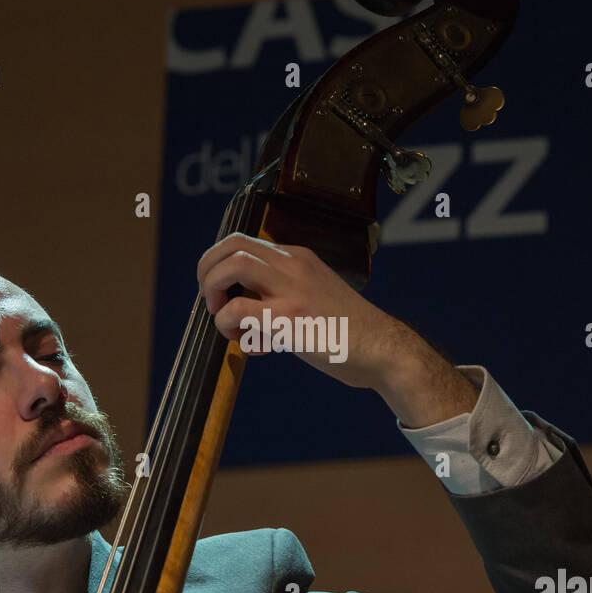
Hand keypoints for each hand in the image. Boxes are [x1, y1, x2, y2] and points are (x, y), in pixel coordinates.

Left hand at [196, 233, 477, 426]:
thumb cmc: (348, 332)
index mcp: (299, 258)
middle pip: (232, 246)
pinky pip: (238, 310)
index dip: (220, 263)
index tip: (220, 291)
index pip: (244, 242)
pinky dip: (229, 326)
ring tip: (224, 319)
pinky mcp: (290, 318)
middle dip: (207, 272)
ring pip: (232, 267)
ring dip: (213, 292)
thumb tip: (242, 304)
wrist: (384, 350)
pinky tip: (252, 346)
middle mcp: (294, 266)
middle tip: (212, 303)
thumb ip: (283, 291)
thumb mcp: (316, 294)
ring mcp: (292, 290)